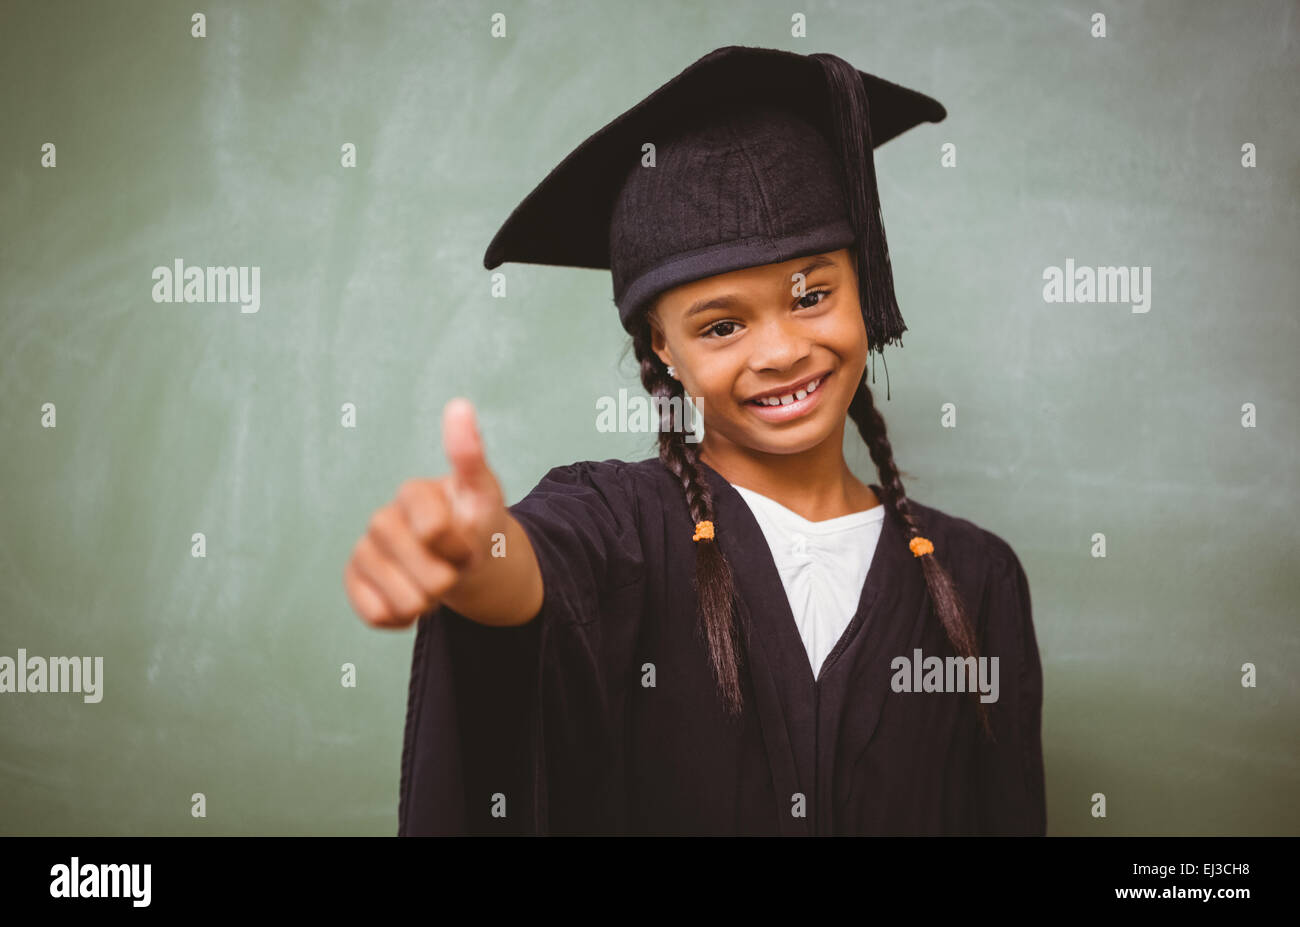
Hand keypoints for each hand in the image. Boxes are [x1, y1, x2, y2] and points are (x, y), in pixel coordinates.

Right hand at [344, 398, 507, 628]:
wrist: (467, 561)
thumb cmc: (477, 523)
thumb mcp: (486, 493)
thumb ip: (470, 454)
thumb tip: (460, 404)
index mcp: (412, 493)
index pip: (435, 530)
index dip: (461, 547)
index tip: (469, 540)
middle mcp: (381, 519)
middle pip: (427, 575)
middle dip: (452, 578)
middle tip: (455, 563)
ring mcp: (365, 550)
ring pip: (404, 601)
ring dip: (432, 602)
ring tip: (436, 581)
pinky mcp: (353, 581)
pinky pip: (377, 615)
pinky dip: (404, 619)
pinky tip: (414, 601)